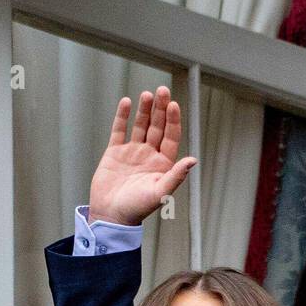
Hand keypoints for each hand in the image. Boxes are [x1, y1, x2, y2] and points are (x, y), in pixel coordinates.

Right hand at [87, 87, 196, 226]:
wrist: (111, 215)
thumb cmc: (137, 209)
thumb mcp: (160, 193)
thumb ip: (176, 175)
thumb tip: (193, 160)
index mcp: (163, 164)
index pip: (171, 137)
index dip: (173, 121)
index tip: (173, 105)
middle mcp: (149, 155)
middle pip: (157, 127)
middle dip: (161, 109)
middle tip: (163, 90)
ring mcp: (132, 152)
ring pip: (140, 126)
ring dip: (144, 110)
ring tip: (147, 94)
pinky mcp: (114, 152)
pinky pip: (119, 130)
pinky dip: (122, 116)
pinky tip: (126, 102)